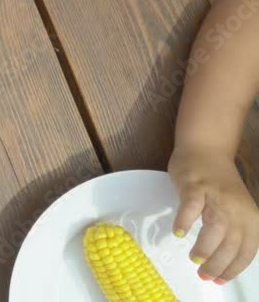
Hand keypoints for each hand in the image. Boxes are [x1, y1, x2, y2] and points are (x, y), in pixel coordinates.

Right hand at [169, 147, 258, 283]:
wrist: (206, 149)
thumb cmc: (217, 183)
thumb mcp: (235, 209)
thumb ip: (231, 232)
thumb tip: (218, 261)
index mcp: (250, 216)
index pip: (247, 250)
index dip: (233, 268)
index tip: (219, 280)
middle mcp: (237, 207)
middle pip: (231, 243)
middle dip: (218, 264)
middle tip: (203, 274)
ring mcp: (215, 195)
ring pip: (215, 228)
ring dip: (205, 247)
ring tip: (195, 258)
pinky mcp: (195, 186)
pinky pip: (191, 207)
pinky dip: (185, 221)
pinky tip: (179, 233)